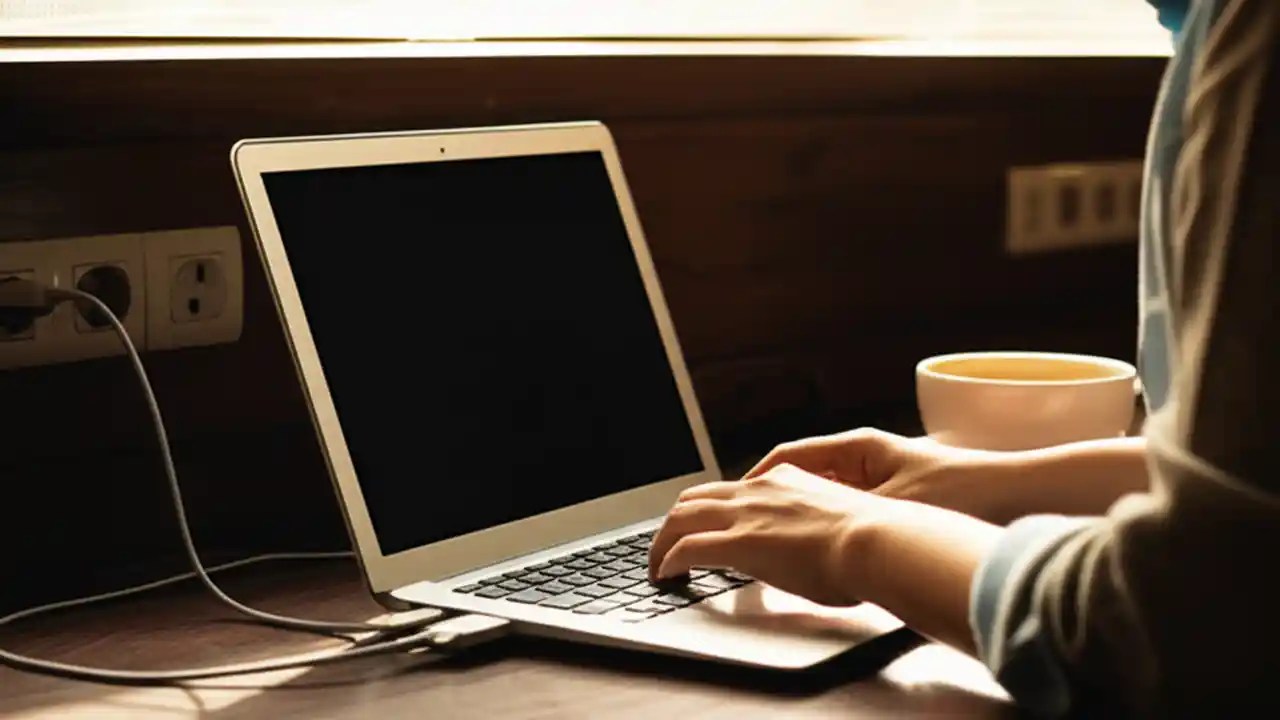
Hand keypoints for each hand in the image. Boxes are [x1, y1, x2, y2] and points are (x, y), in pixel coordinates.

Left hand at [647, 463, 890, 605]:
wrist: (877, 542)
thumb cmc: (872, 540)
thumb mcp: (835, 520)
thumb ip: (813, 525)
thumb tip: (811, 544)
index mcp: (784, 480)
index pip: (732, 489)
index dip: (710, 508)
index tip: (704, 524)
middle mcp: (759, 490)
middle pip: (696, 497)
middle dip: (676, 520)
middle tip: (668, 543)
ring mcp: (747, 514)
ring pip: (682, 517)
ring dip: (663, 541)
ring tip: (657, 562)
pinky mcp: (740, 542)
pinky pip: (688, 548)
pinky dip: (668, 560)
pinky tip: (665, 574)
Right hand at [745, 428, 1010, 521]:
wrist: (1019, 493)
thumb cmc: (964, 490)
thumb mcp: (893, 506)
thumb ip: (846, 516)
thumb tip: (806, 531)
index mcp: (858, 447)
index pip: (788, 456)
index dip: (756, 478)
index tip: (735, 498)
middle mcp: (867, 455)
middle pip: (802, 473)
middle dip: (772, 496)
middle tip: (745, 521)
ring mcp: (883, 475)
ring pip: (825, 492)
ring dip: (801, 512)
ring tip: (779, 537)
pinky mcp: (900, 497)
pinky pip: (848, 508)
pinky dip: (830, 523)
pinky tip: (826, 547)